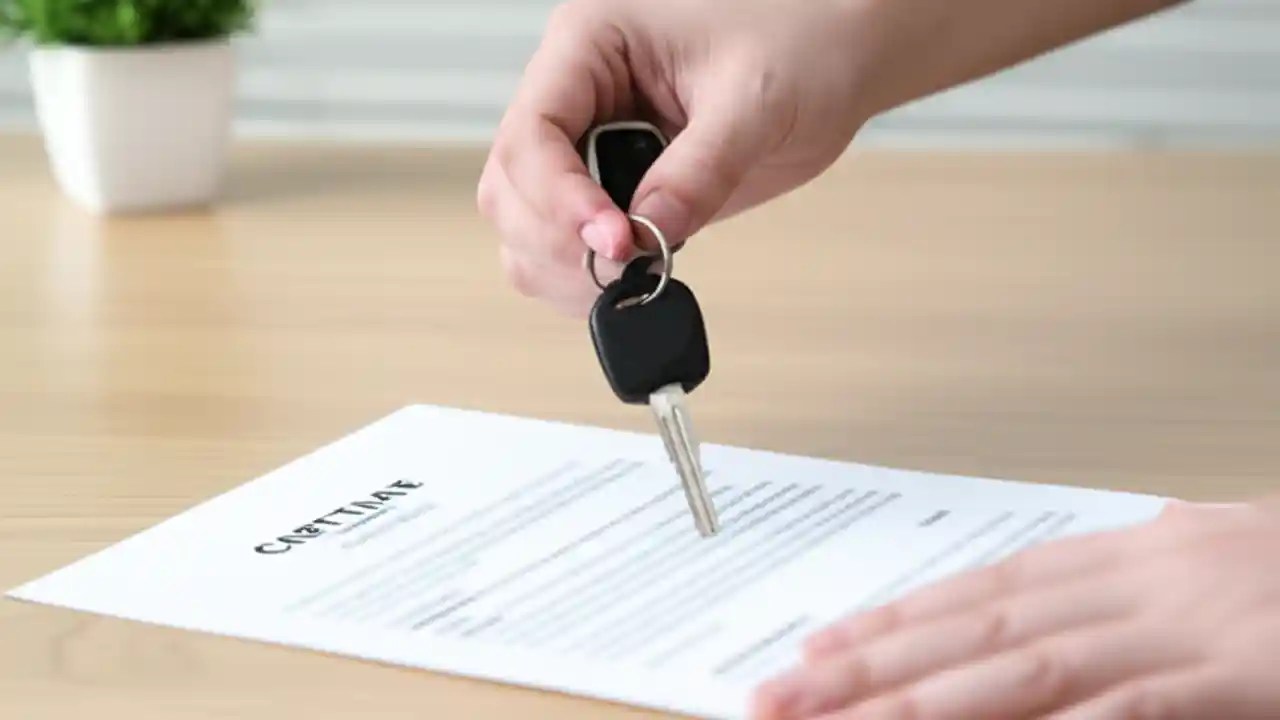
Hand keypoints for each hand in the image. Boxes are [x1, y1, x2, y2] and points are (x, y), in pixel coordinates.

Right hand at [477, 0, 869, 315]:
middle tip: (623, 265)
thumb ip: (697, 171)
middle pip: (512, 186)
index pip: (533, 132)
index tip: (615, 240)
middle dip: (557, 238)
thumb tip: (645, 235)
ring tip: (629, 278)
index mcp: (590, 44)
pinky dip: (581, 277)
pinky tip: (631, 280)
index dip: (560, 198)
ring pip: (523, 223)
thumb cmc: (801, 39)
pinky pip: (565, 244)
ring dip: (561, 266)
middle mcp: (575, 95)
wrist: (840, 55)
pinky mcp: (617, 187)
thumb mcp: (753, 100)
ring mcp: (591, 144)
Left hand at [750, 498, 1279, 719]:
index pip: (983, 588)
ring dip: (924, 701)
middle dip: (873, 666)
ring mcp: (1193, 625)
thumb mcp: (1219, 574)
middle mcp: (1144, 577)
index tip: (815, 650)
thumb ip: (1130, 601)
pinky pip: (1131, 708)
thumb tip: (1046, 626)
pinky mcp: (1249, 671)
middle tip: (781, 694)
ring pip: (1028, 664)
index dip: (893, 621)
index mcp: (1135, 553)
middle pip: (980, 624)